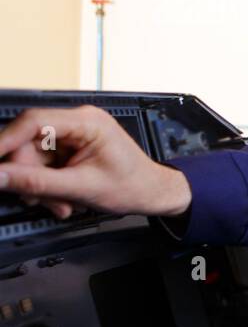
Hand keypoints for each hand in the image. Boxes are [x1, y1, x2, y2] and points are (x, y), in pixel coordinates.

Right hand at [0, 105, 191, 219]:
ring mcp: (72, 136)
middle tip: (40, 200)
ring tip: (63, 205)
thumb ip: (37, 182)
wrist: (153, 194)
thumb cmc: (132, 186)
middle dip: (30, 178)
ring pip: (32, 159)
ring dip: (41, 188)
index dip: (5, 141)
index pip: (33, 122)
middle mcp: (77, 122)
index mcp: (86, 122)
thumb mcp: (82, 188)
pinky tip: (64, 199)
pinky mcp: (68, 150)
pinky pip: (42, 166)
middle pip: (27, 145)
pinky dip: (48, 187)